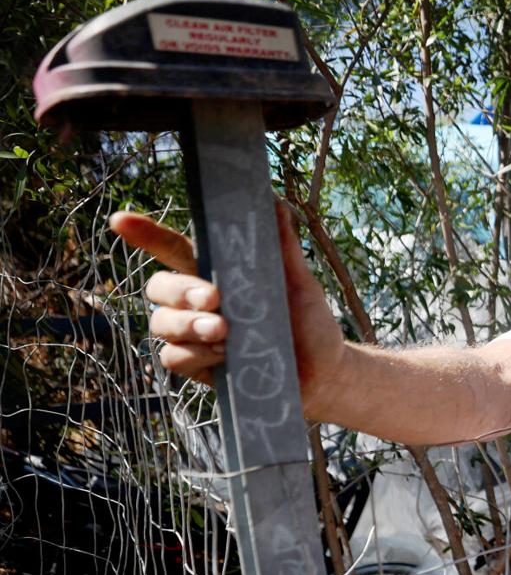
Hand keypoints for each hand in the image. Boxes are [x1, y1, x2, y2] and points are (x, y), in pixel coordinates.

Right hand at [109, 200, 349, 417]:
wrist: (325, 372)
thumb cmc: (309, 322)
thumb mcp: (300, 283)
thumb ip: (283, 248)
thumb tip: (274, 202)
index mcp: (217, 272)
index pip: (173, 248)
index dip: (145, 234)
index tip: (120, 221)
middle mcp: (197, 302)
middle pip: (158, 287)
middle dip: (179, 291)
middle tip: (214, 299)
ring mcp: (194, 335)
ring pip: (160, 323)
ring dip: (188, 325)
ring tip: (225, 332)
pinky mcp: (199, 366)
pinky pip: (174, 358)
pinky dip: (196, 355)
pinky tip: (223, 356)